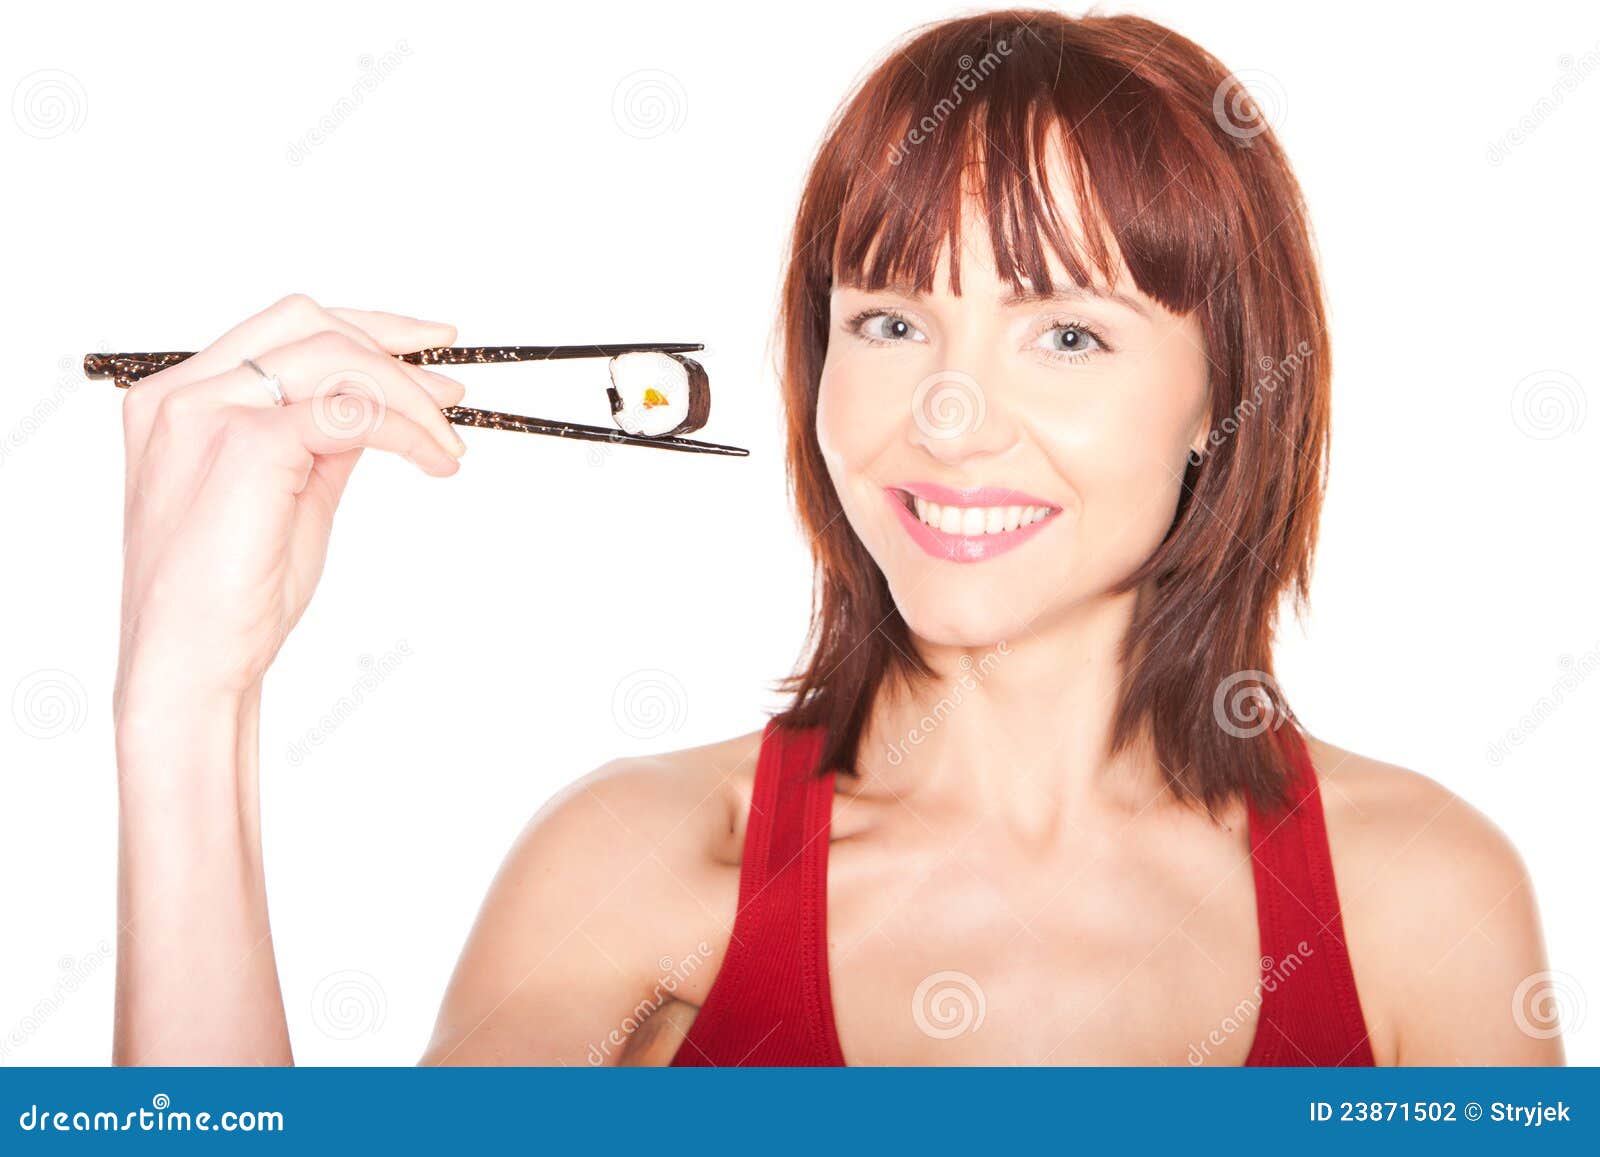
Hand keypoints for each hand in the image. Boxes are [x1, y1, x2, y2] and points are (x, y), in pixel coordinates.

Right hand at [115, 293, 467, 713]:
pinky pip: (352, 412)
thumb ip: (318, 440)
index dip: (367, 329)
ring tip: (447, 443)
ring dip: (411, 397)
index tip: (427, 350)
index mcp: (178, 398)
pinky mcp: (248, 446)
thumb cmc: (229, 596)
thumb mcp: (286, 494)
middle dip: (394, 349)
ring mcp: (209, 414)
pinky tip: (434, 463)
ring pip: (336, 359)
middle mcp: (182, 394)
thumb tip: (378, 407)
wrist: (192, 665)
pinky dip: (408, 431)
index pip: (283, 327)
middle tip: (449, 395)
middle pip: (309, 324)